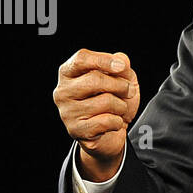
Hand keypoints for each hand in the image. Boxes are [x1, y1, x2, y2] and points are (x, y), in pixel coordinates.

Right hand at [52, 49, 139, 179]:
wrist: (110, 133)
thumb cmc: (112, 100)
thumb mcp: (121, 79)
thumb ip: (121, 66)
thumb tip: (122, 59)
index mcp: (69, 73)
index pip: (81, 59)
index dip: (103, 60)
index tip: (122, 66)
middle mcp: (63, 91)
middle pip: (95, 79)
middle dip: (120, 85)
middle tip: (129, 91)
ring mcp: (67, 111)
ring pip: (105, 101)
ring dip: (121, 106)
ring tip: (119, 109)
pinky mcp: (76, 129)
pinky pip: (106, 121)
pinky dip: (117, 122)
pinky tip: (113, 122)